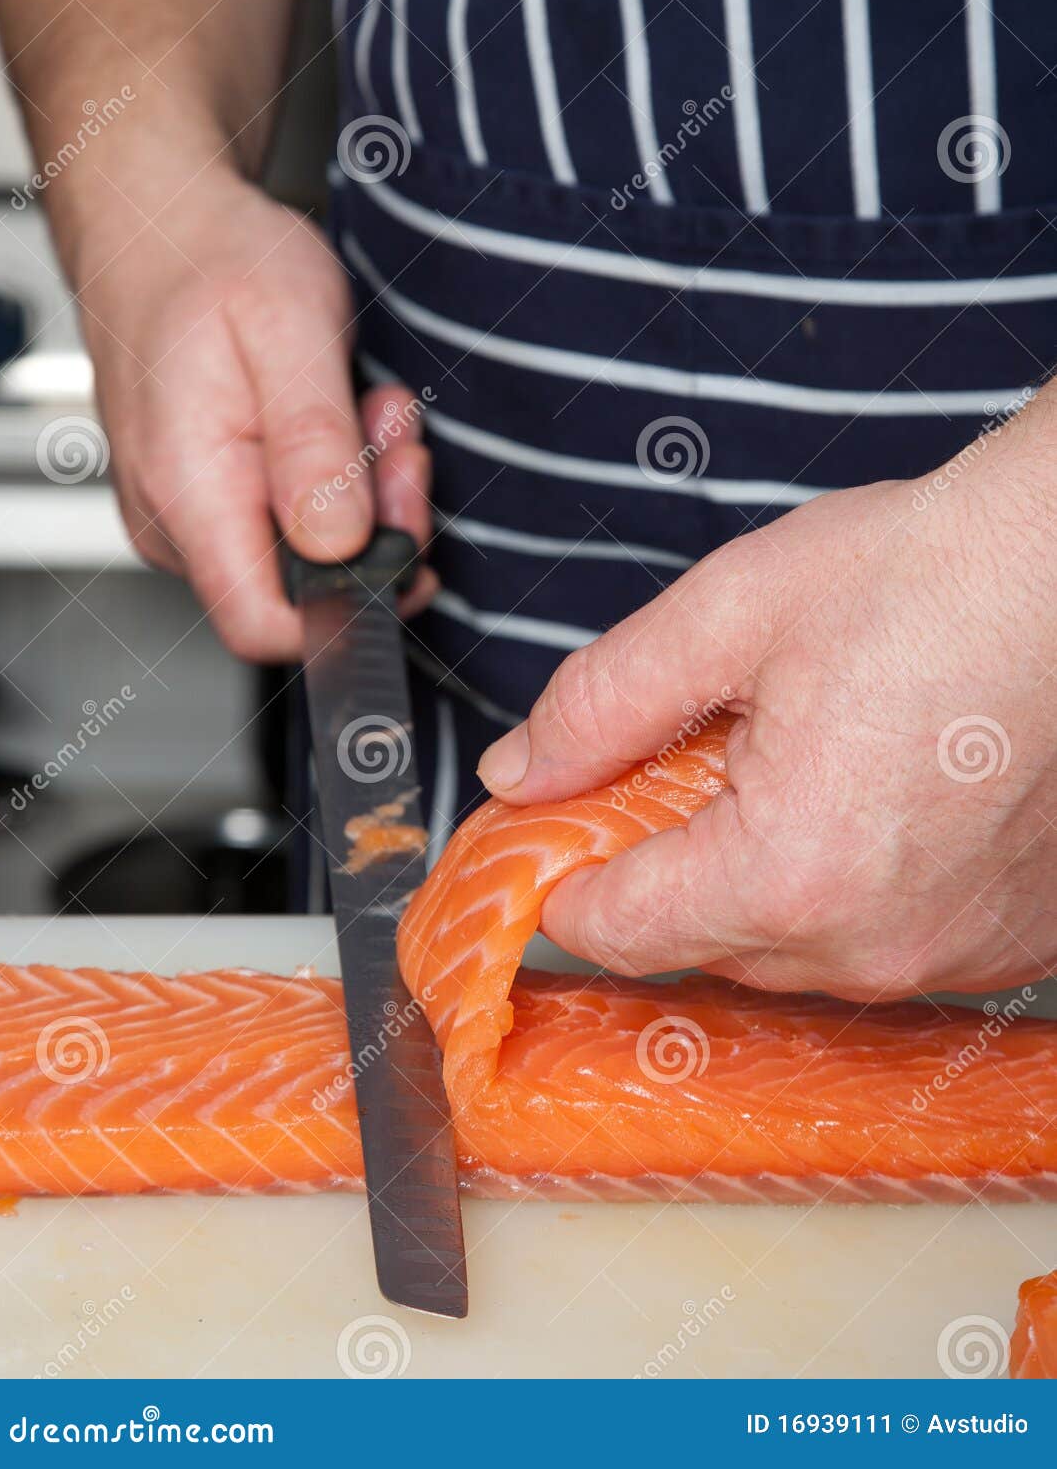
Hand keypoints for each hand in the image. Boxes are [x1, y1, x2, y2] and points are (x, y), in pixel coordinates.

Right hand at [77, 165, 432, 659]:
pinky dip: (340, 483)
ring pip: (309, 560)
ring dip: (365, 495)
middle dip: (377, 524)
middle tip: (395, 433)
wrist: (162, 227)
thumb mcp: (288, 328)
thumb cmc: (214, 263)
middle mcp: (179, 523)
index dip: (354, 604)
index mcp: (190, 492)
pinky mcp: (216, 503)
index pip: (268, 626)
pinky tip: (343, 424)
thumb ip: (314, 443)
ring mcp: (193, 518)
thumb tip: (340, 543)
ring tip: (367, 410)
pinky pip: (297, 528)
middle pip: (304, 594)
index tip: (404, 526)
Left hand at [478, 397, 1056, 999]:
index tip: (556, 827)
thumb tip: (521, 772)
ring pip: (798, 948)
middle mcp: (877, 945)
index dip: (566, 874)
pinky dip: (859, 883)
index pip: (619, 929)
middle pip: (705, 944)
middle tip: (693, 755)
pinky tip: (881, 793)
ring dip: (770, 873)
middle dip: (673, 862)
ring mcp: (958, 954)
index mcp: (790, 873)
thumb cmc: (932, 574)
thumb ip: (601, 704)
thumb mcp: (730, 614)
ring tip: (806, 757)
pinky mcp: (1015, 942)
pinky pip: (889, 939)